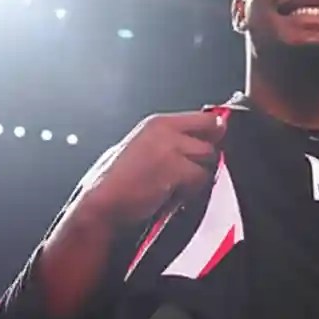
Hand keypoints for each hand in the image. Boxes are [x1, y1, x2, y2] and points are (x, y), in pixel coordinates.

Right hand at [77, 111, 226, 228]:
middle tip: (187, 173)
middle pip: (211, 138)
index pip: (204, 118)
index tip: (216, 140)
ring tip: (177, 185)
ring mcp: (171, 148)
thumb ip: (169, 140)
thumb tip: (198, 140)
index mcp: (157, 123)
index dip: (214, 131)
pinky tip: (173, 195)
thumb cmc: (115, 180)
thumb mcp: (141, 147)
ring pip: (208, 158)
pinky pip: (200, 178)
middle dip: (204, 158)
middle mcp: (166, 130)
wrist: (101, 201)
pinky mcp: (174, 169)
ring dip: (198, 175)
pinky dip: (191, 190)